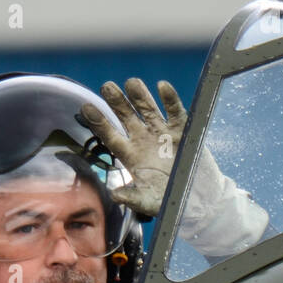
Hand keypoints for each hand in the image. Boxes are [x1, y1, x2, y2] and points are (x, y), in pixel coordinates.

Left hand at [78, 78, 185, 217]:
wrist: (197, 198)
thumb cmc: (167, 198)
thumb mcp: (147, 201)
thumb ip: (132, 197)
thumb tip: (115, 195)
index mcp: (130, 154)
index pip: (110, 135)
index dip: (99, 122)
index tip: (86, 107)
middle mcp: (143, 140)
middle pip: (127, 117)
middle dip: (117, 102)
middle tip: (106, 86)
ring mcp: (162, 133)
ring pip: (148, 110)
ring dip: (141, 96)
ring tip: (131, 82)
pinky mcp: (182, 131)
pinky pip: (175, 112)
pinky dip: (170, 100)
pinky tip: (162, 86)